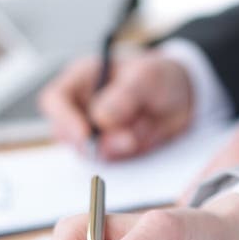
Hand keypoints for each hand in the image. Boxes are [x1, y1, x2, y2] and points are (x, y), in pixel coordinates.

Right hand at [38, 50, 193, 158]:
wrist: (183, 97)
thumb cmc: (159, 76)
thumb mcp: (148, 77)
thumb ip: (125, 95)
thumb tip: (101, 118)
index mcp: (82, 79)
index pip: (55, 100)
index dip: (64, 119)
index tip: (85, 135)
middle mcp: (81, 108)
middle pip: (68, 134)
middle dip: (96, 142)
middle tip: (129, 140)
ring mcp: (95, 133)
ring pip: (91, 153)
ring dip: (118, 149)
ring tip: (146, 129)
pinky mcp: (111, 151)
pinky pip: (112, 163)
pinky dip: (129, 156)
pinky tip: (147, 136)